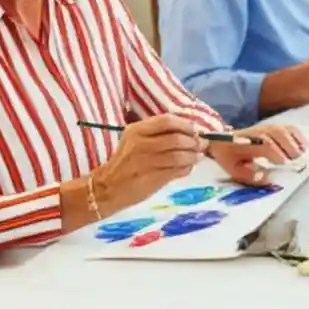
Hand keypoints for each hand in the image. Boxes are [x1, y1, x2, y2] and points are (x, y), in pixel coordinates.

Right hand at [92, 115, 207, 213]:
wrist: (107, 187)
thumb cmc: (126, 162)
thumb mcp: (137, 141)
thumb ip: (160, 134)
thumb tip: (192, 133)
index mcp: (136, 130)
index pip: (168, 120)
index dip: (186, 125)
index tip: (194, 131)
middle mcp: (140, 143)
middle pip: (177, 138)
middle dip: (194, 141)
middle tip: (201, 145)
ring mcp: (145, 162)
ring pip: (179, 155)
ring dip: (193, 156)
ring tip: (197, 157)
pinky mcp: (151, 178)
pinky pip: (177, 170)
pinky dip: (187, 168)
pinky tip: (187, 168)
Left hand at [208, 123, 307, 185]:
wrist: (222, 141)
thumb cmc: (230, 158)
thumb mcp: (234, 170)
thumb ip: (249, 176)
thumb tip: (266, 178)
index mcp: (247, 144)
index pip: (265, 145)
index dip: (276, 153)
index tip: (283, 163)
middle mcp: (258, 132)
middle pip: (278, 134)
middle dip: (289, 147)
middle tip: (296, 161)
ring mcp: (266, 128)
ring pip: (284, 130)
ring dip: (295, 141)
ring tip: (301, 154)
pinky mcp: (272, 127)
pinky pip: (288, 128)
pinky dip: (298, 136)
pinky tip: (304, 146)